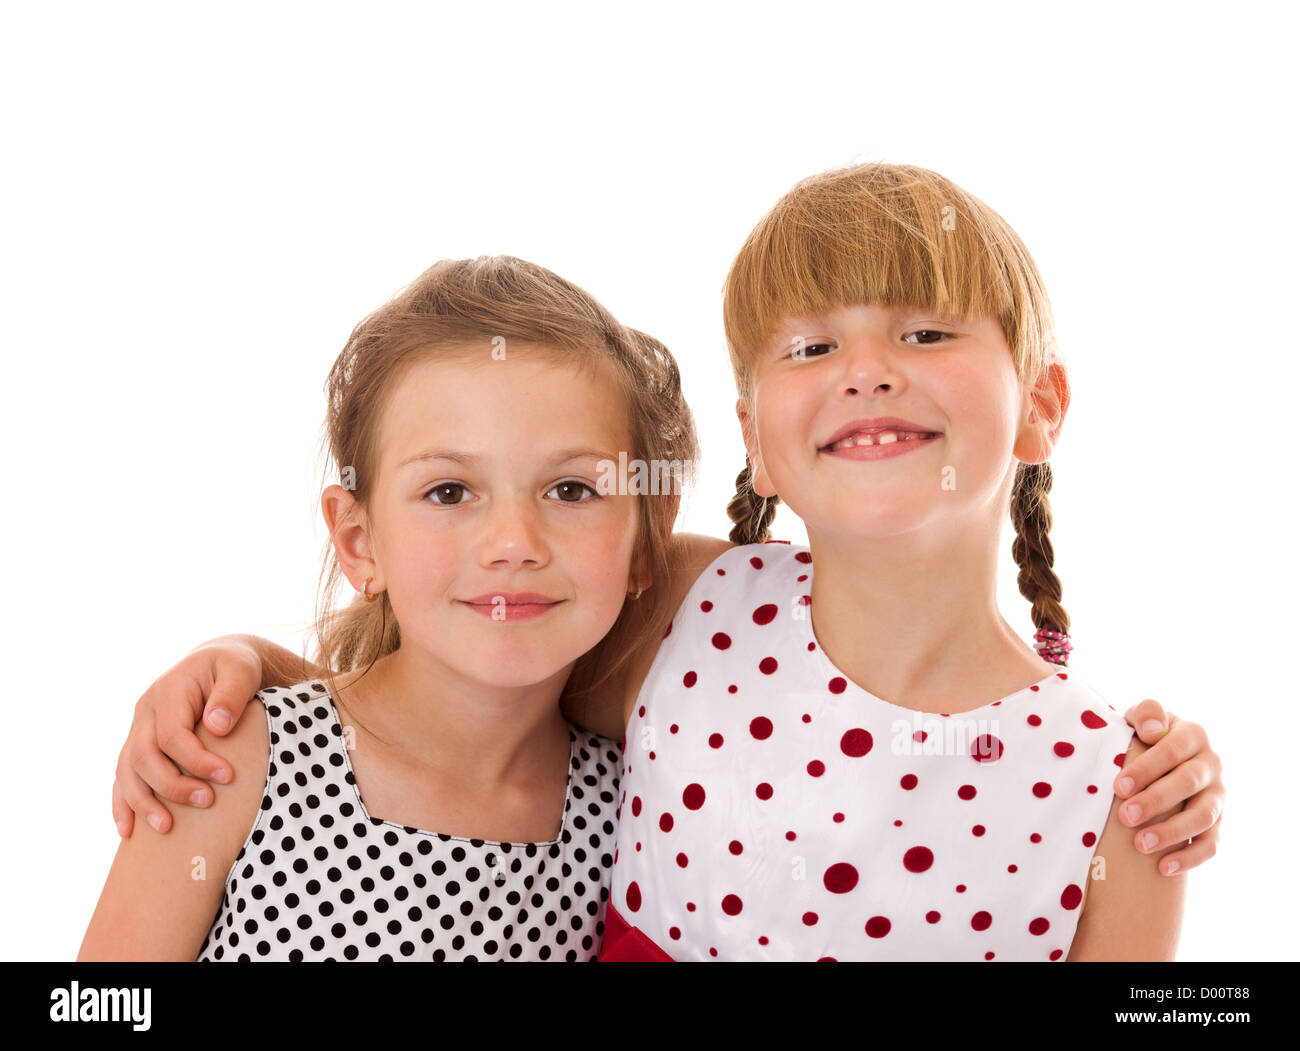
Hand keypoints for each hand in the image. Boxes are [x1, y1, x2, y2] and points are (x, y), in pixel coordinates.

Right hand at [111, 637, 262, 835]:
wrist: (219, 662)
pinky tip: (128, 831)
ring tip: (167, 828)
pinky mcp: (140, 744)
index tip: (227, 776)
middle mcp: (146, 712)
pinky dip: (123, 803)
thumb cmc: (234, 667)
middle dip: (172, 785)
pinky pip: (123, 776)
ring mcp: (139, 729)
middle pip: (144, 757)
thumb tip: (217, 727)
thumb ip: (232, 694)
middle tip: (207, 801)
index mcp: (169, 692)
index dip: (196, 760)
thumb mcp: (241, 670)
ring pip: (127, 771)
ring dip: (143, 802)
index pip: (172, 735)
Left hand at [1116, 699, 1223, 874]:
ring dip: (1172, 832)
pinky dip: (1190, 858)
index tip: (1119, 786)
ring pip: (1203, 817)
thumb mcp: (1141, 718)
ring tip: (1140, 844)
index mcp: (1193, 735)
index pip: (1172, 750)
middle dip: (1155, 801)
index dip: (1146, 769)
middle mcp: (1211, 764)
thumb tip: (1152, 731)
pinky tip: (1163, 868)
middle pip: (1187, 784)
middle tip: (1124, 816)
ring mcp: (1218, 795)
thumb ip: (1146, 713)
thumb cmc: (1142, 737)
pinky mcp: (1218, 823)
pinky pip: (1211, 845)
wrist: (1159, 760)